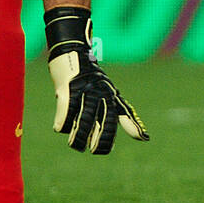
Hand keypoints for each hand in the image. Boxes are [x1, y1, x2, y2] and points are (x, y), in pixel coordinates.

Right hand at [45, 6, 148, 153]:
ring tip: (75, 144)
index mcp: (111, 95)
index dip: (134, 126)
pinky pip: (66, 111)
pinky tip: (59, 128)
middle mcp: (100, 93)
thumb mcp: (111, 95)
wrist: (71, 52)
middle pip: (103, 121)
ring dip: (78, 136)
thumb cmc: (92, 79)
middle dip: (100, 139)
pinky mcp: (67, 90)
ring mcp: (84, 91)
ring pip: (83, 120)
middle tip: (94, 150)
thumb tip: (144, 138)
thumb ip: (125, 116)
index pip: (123, 113)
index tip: (144, 138)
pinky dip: (62, 122)